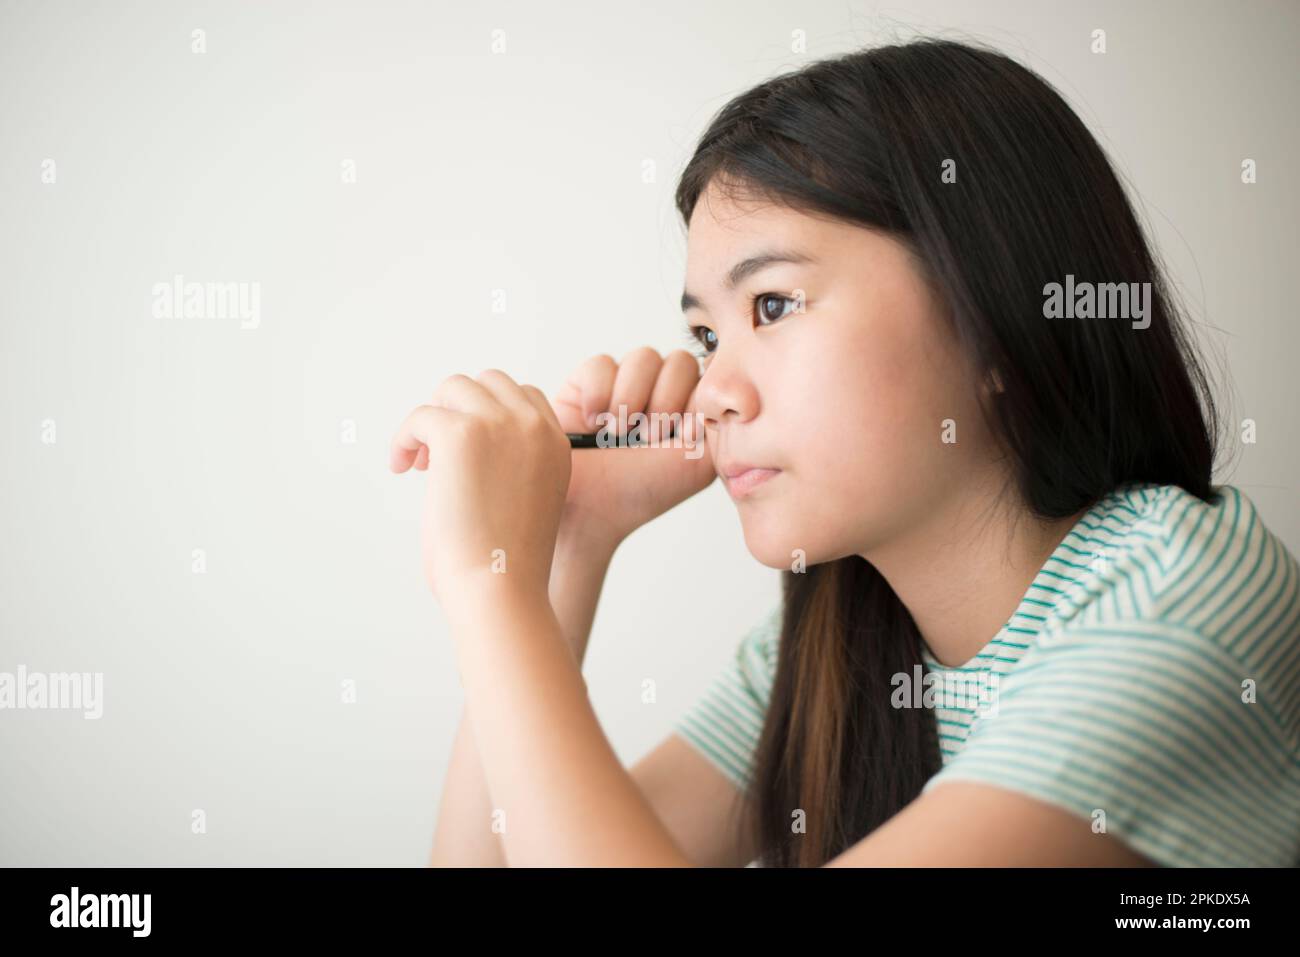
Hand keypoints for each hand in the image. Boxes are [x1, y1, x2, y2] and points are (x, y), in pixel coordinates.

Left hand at [389, 369, 570, 608]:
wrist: (499, 586)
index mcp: (555, 445)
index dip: (488, 417)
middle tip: (438, 456)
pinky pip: (421, 415)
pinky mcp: (460, 434)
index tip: (468, 455)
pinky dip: (404, 438)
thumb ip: (510, 466)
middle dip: (459, 411)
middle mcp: (534, 427)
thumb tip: (463, 450)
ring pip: (453, 389)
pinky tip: (402, 467)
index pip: (523, 397)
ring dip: (432, 419)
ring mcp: (499, 425)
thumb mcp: (527, 501)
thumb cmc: (506, 564)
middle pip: (488, 383)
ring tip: (419, 462)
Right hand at [551, 348, 716, 550]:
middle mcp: (659, 390)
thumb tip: (718, 387)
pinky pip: (602, 363)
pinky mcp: (588, 380)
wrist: (588, 508)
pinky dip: (599, 395)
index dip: (696, 403)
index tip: (684, 437)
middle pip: (680, 361)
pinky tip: (593, 423)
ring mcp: (625, 381)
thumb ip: (716, 422)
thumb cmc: (642, 489)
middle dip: (666, 402)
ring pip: (644, 357)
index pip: (708, 376)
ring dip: (633, 399)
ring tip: (618, 434)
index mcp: (690, 407)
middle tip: (648, 438)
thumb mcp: (697, 463)